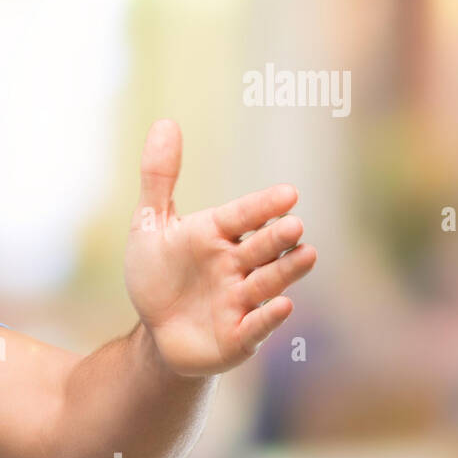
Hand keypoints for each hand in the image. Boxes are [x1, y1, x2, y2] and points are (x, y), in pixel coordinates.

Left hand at [123, 119, 316, 376]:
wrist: (156, 331)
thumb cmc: (158, 275)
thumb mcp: (151, 225)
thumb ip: (158, 177)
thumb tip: (165, 122)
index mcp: (216, 234)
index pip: (243, 216)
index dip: (263, 206)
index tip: (287, 193)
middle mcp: (235, 264)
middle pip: (262, 248)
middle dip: (277, 237)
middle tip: (294, 224)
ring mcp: (240, 300)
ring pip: (267, 282)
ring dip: (287, 271)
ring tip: (307, 253)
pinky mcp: (238, 336)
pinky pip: (255, 326)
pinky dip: (268, 318)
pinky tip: (283, 306)